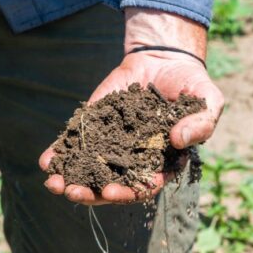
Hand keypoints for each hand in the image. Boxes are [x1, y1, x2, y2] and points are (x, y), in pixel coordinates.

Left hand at [40, 8, 224, 204]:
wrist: (163, 59)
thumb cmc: (191, 85)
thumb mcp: (207, 101)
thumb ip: (200, 123)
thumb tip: (179, 139)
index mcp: (160, 162)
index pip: (142, 186)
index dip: (128, 192)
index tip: (112, 192)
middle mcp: (132, 159)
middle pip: (110, 185)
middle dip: (91, 193)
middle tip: (74, 194)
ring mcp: (110, 144)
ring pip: (88, 170)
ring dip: (70, 180)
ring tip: (54, 185)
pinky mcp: (93, 127)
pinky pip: (74, 144)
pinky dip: (59, 154)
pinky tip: (45, 162)